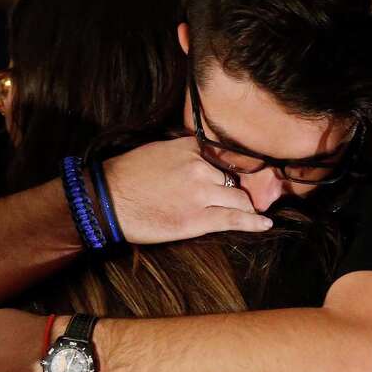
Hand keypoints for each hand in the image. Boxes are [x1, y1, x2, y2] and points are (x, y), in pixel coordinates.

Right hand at [104, 136, 272, 243]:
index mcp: (189, 148)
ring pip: (239, 198)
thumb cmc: (126, 175)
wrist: (106, 200)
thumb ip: (184, 151)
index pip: (228, 153)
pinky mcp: (197, 220)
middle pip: (236, 177)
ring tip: (255, 211)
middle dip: (244, 188)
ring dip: (247, 206)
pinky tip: (265, 224)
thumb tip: (202, 157)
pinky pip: (234, 219)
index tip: (247, 171)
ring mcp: (200, 194)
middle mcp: (199, 167)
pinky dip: (253, 222)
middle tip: (250, 196)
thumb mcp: (157, 150)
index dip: (239, 165)